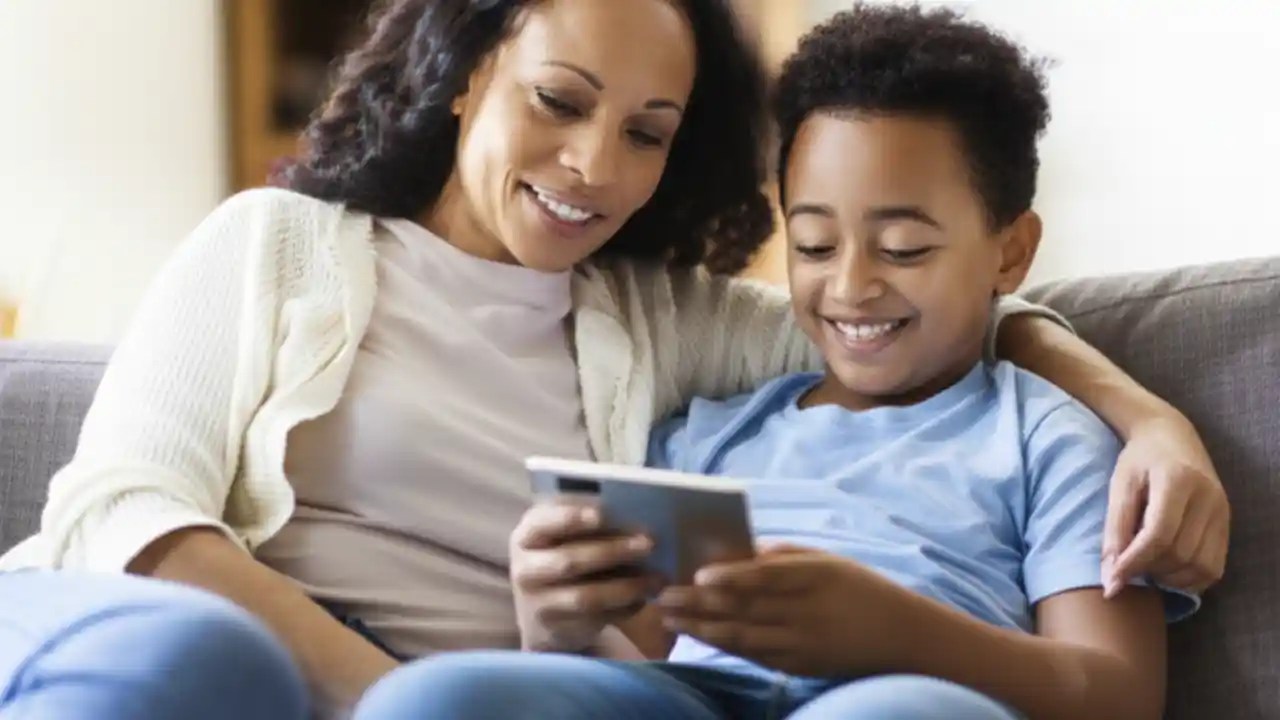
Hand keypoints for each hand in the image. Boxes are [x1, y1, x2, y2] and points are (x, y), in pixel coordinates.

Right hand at [509, 501, 659, 652]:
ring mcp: (539, 603)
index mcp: (526, 536)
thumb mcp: (561, 536)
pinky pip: (596, 618)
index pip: (543, 523)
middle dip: (612, 551)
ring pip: (586, 596)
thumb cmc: (561, 556)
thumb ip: (587, 524)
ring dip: (626, 587)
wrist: (541, 611)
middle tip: (648, 543)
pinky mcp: (558, 628)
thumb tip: (633, 514)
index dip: (570, 518)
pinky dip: (625, 608)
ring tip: (656, 578)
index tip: (601, 515)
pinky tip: (645, 597)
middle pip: (570, 560)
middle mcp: (526, 570)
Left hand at [656, 544, 907, 676]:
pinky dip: (723, 644)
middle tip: (662, 594)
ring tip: (668, 616)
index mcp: (816, 577)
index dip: (733, 576)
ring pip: (742, 636)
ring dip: (701, 626)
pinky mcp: (798, 666)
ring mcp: (801, 644)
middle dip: (699, 602)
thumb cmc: (861, 589)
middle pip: (745, 608)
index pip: (768, 576)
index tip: (699, 573)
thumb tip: (743, 550)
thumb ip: (786, 554)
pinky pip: (753, 655)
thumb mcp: (829, 560)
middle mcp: (806, 613)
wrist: (902, 638)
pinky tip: (698, 635)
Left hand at [1103, 415, 1229, 595]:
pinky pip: (1215, 567)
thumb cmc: (1138, 460)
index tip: (1112, 580)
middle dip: (1150, 570)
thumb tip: (1109, 581)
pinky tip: (1167, 569)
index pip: (1159, 535)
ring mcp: (1223, 510)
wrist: (1171, 435)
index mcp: (1177, 480)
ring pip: (1201, 566)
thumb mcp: (1119, 487)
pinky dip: (1190, 578)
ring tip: (1147, 566)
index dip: (1134, 563)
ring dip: (1170, 578)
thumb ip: (1114, 532)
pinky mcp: (1228, 522)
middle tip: (1127, 567)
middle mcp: (1208, 496)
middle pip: (1180, 553)